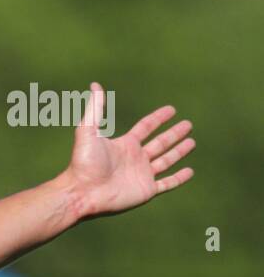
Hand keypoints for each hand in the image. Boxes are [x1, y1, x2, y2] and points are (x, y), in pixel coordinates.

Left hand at [65, 82, 195, 218]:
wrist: (83, 192)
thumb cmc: (83, 162)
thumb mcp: (88, 131)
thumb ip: (95, 109)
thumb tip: (94, 84)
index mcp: (124, 145)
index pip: (146, 128)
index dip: (158, 118)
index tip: (171, 109)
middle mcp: (135, 158)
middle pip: (160, 143)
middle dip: (174, 134)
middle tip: (188, 124)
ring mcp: (142, 175)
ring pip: (166, 161)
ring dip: (179, 152)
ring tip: (192, 142)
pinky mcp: (146, 190)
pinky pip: (167, 183)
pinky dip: (179, 178)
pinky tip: (190, 171)